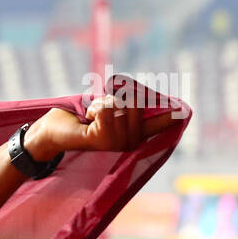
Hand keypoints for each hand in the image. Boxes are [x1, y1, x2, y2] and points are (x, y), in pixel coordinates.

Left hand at [24, 94, 180, 159]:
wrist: (53, 132)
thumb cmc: (81, 118)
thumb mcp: (110, 107)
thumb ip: (128, 103)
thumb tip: (141, 96)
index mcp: (135, 134)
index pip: (161, 123)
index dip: (172, 115)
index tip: (184, 111)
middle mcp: (131, 142)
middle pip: (137, 102)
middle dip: (116, 97)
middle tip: (101, 110)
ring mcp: (118, 142)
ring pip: (120, 103)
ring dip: (102, 102)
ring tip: (92, 115)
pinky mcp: (103, 139)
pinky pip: (108, 107)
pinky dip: (94, 106)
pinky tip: (87, 120)